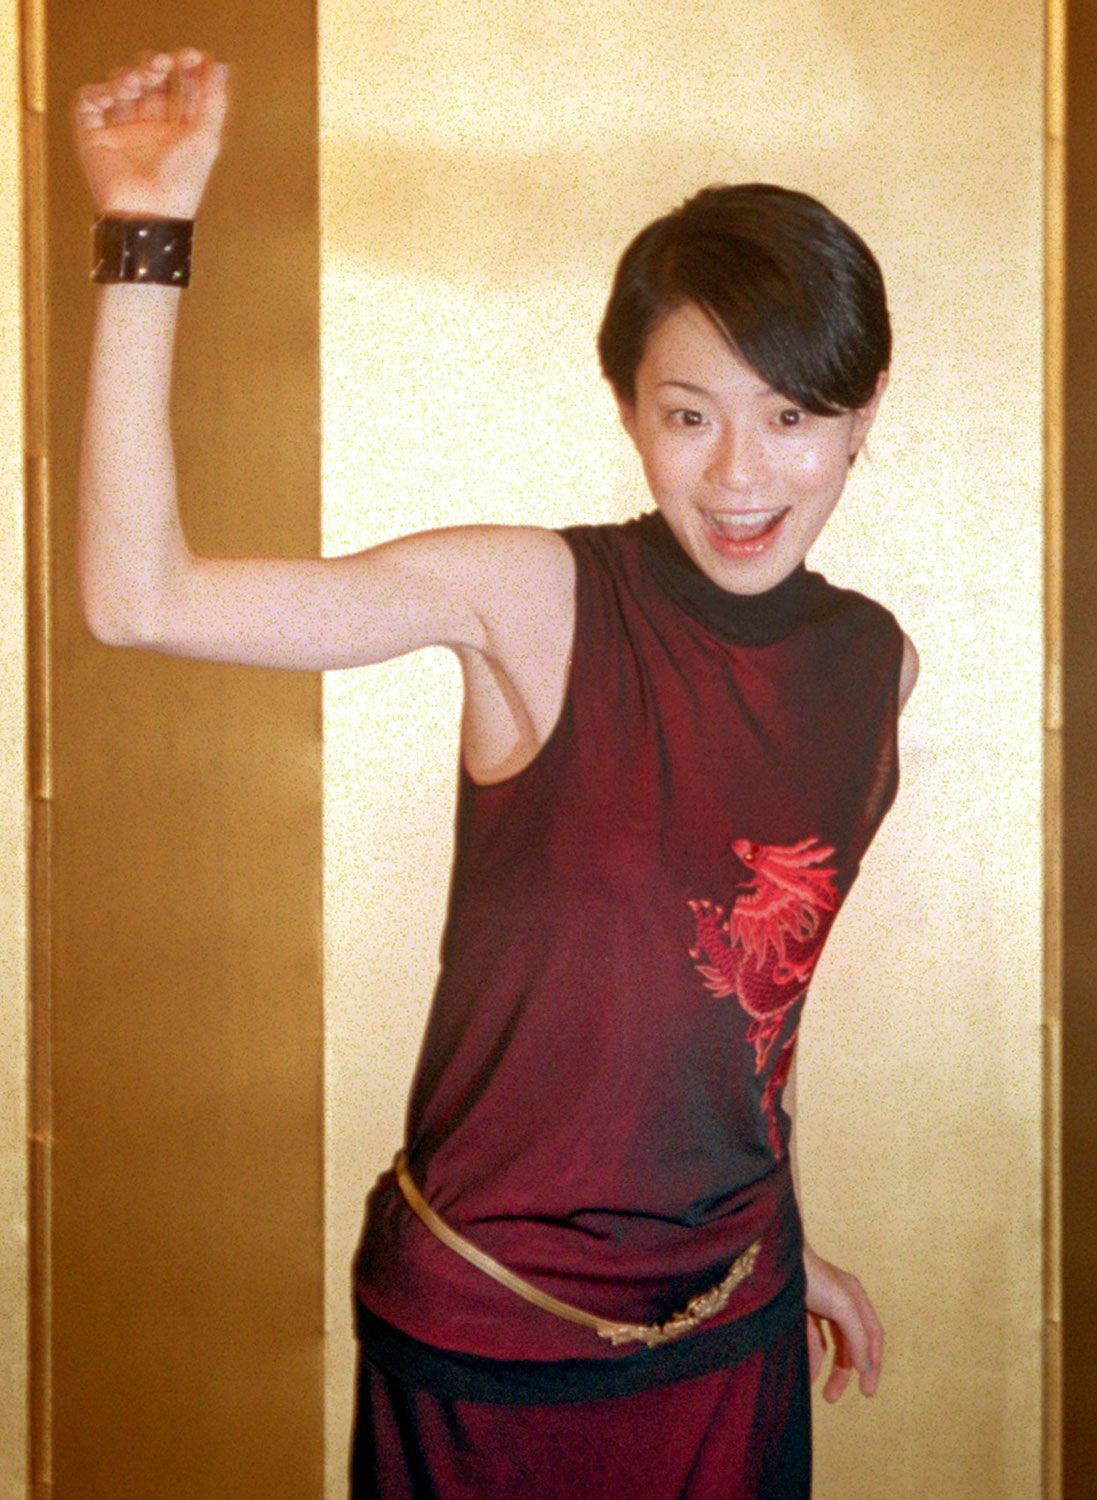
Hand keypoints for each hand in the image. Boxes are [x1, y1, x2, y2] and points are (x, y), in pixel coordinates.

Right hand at [72, 48, 230, 219]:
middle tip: (161, 64)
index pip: (179, 89)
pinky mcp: (95, 138)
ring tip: (136, 85)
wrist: (148, 214)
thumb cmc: (180, 186)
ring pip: (120, 88)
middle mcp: (150, 131)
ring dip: (127, 78)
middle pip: (149, 83)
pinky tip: (111, 96)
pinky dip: (97, 93)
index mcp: (177, 133)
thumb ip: (214, 103)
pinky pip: (89, 104)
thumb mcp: (205, 140)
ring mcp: (122, 133)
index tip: (189, 57)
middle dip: (154, 67)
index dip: (183, 70)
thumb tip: (218, 69)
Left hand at [803, 1242, 882, 1400]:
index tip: (867, 1391)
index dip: (873, 1363)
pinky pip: (810, 1340)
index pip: (872, 1336)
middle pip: (850, 1344)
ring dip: (827, 1369)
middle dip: (845, 1372)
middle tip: (834, 1396)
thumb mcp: (842, 1306)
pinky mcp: (798, 1309)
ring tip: (822, 1393)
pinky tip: (807, 1375)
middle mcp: (839, 1301)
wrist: (776, 1258)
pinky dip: (811, 1358)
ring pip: (829, 1345)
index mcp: (855, 1297)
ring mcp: (817, 1305)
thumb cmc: (811, 1275)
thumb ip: (857, 1337)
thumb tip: (866, 1368)